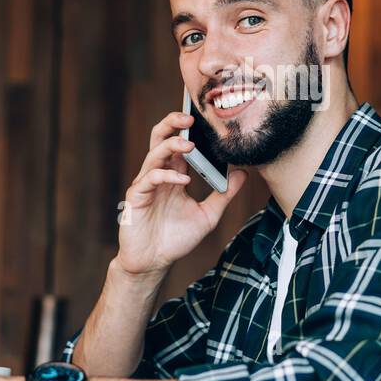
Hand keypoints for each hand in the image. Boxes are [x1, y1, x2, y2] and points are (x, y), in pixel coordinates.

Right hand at [115, 111, 246, 277]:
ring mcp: (145, 184)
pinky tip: (183, 181)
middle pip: (161, 138)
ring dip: (171, 146)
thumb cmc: (176, 238)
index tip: (206, 118)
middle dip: (172, 123)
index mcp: (174, 174)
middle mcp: (159, 174)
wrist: (154, 262)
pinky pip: (149, 179)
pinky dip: (167, 176)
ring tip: (189, 145)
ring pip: (154, 154)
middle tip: (190, 117)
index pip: (179, 142)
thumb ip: (224, 195)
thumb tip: (243, 173)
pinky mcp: (136, 197)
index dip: (188, 129)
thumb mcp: (208, 215)